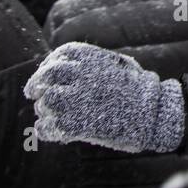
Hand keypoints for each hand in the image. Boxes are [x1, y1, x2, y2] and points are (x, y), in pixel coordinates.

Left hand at [25, 42, 183, 152]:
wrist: (154, 113)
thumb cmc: (140, 89)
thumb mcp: (119, 64)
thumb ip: (94, 64)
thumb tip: (69, 68)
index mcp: (91, 58)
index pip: (59, 57)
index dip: (47, 66)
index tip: (45, 75)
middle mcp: (80, 76)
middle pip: (47, 77)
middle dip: (36, 84)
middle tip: (33, 93)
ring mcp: (77, 100)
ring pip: (46, 102)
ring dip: (44, 108)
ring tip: (50, 114)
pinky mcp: (76, 124)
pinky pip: (48, 127)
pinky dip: (44, 129)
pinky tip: (49, 130)